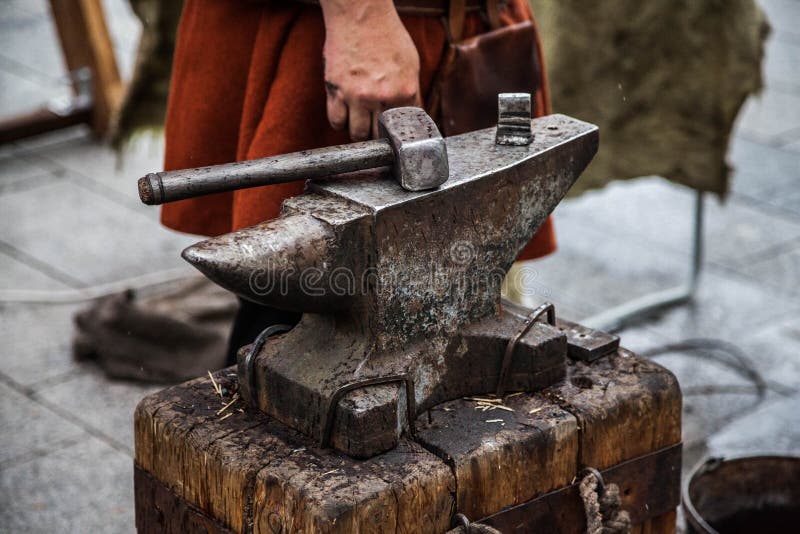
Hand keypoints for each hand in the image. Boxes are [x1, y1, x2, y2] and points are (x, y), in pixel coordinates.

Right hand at [321, 0, 420, 140]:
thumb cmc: (387, 35)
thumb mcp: (410, 64)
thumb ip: (411, 93)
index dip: (399, 133)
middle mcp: (381, 97)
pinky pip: (336, 121)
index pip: (404, 128)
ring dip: (359, 132)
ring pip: (357, 133)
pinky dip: (341, 122)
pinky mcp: (336, 90)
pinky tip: (345, 114)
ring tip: (360, 122)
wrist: (361, 15)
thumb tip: (412, 117)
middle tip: (376, 128)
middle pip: (379, 135)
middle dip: (378, 135)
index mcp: (404, 91)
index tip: (394, 135)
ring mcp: (356, 95)